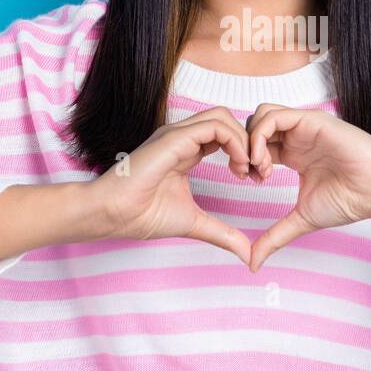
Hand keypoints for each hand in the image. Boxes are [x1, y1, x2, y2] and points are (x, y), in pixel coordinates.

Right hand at [90, 107, 255, 264]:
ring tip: (248, 170)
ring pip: (223, 117)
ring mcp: (177, 135)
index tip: (256, 178)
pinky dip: (235, 141)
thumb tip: (247, 253)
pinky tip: (238, 166)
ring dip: (245, 140)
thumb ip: (222, 233)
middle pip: (227, 120)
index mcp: (186, 151)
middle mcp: (182, 138)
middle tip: (259, 173)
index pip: (225, 135)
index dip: (246, 152)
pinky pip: (214, 125)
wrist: (112, 214)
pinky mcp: (174, 138)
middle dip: (251, 142)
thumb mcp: (195, 224)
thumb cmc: (142, 216)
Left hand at [244, 103, 370, 270]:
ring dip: (250, 140)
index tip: (248, 181)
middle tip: (247, 174)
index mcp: (294, 154)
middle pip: (254, 126)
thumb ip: (274, 237)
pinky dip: (260, 135)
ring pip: (260, 115)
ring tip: (258, 167)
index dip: (245, 160)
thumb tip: (252, 262)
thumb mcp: (301, 219)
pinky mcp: (310, 120)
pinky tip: (265, 161)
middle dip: (242, 148)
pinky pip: (273, 116)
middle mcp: (297, 137)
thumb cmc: (349, 201)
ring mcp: (303, 127)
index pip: (257, 145)